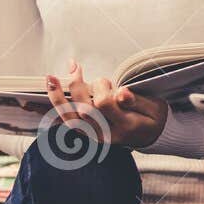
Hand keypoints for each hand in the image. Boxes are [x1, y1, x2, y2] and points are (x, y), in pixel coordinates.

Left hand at [47, 60, 168, 149]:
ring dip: (58, 97)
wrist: (153, 136)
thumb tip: (121, 92)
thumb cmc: (153, 116)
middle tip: (74, 66)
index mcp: (125, 125)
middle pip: (83, 110)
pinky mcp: (89, 136)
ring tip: (50, 78)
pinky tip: (50, 94)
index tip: (107, 81)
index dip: (102, 88)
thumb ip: (136, 100)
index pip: (104, 104)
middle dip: (76, 86)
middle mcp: (107, 134)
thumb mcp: (153, 107)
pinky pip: (69, 124)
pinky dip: (58, 109)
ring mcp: (96, 138)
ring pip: (71, 119)